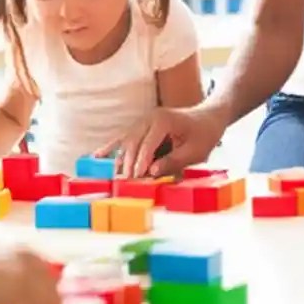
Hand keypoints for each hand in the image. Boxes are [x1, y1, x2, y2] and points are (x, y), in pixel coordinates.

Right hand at [98, 104, 228, 178]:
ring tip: (113, 178)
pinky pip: (123, 138)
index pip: (147, 144)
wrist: (208, 118)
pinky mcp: (141, 127)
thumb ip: (174, 161)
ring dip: (119, 160)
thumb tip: (152, 171)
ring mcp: (143, 121)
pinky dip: (110, 147)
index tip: (136, 179)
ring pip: (125, 142)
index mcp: (163, 120)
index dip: (140, 163)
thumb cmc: (204, 134)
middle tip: (124, 185)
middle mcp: (149, 118)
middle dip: (127, 165)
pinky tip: (96, 156)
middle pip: (132, 143)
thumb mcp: (195, 151)